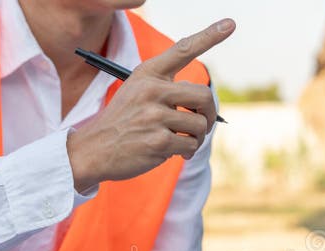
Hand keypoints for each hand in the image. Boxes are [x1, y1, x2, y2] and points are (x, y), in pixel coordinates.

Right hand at [67, 18, 235, 192]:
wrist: (94, 149)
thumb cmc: (124, 121)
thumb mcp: (137, 92)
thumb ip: (167, 88)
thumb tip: (204, 101)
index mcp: (148, 73)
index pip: (183, 49)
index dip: (209, 35)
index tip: (230, 24)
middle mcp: (151, 90)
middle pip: (203, 95)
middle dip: (209, 114)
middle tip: (203, 124)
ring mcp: (154, 116)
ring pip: (199, 125)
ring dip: (195, 138)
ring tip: (181, 141)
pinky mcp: (158, 142)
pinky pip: (191, 146)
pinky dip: (187, 152)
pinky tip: (173, 152)